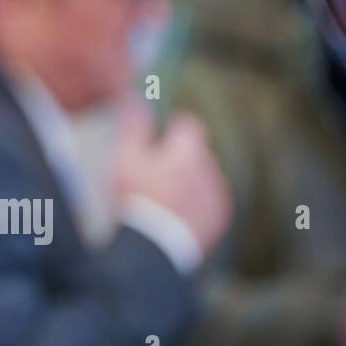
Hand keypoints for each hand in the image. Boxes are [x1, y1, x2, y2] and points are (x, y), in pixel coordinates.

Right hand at [111, 99, 231, 253]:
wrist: (153, 247)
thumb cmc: (136, 198)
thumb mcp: (126, 158)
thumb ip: (134, 125)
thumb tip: (136, 98)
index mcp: (189, 150)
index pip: (188, 125)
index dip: (171, 129)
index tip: (156, 141)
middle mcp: (210, 168)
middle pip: (195, 152)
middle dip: (178, 157)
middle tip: (152, 173)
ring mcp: (217, 194)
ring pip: (202, 176)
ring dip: (187, 180)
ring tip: (162, 197)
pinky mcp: (219, 217)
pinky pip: (208, 200)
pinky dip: (195, 202)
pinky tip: (174, 213)